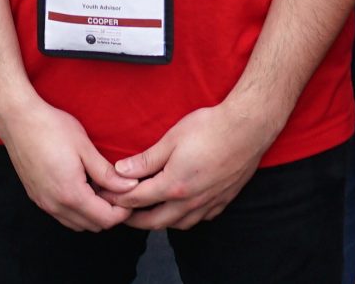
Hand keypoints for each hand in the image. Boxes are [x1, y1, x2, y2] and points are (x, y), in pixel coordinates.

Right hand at [0, 98, 136, 231]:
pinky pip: (62, 215)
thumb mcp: (85, 148)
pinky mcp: (36, 197)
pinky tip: (81, 185)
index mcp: (70, 194)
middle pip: (92, 226)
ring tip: (99, 186)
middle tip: (117, 189)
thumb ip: (108, 173)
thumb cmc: (51, 128)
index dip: (123, 211)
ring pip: (77, 223)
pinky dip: (77, 209)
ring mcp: (44, 203)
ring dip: (92, 212)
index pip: (106, 220)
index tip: (130, 193)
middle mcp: (55, 205)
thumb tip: (129, 187)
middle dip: (109, 213)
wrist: (17, 120)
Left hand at [106, 100, 281, 229]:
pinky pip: (199, 219)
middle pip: (155, 221)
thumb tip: (121, 171)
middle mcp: (190, 201)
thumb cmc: (210, 128)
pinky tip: (180, 210)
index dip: (118, 199)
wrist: (247, 129)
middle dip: (134, 220)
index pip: (137, 199)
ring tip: (147, 214)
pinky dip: (184, 219)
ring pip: (178, 225)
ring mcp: (208, 203)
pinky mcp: (222, 201)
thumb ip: (145, 160)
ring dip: (159, 222)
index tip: (106, 196)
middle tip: (120, 214)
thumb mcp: (171, 139)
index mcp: (174, 186)